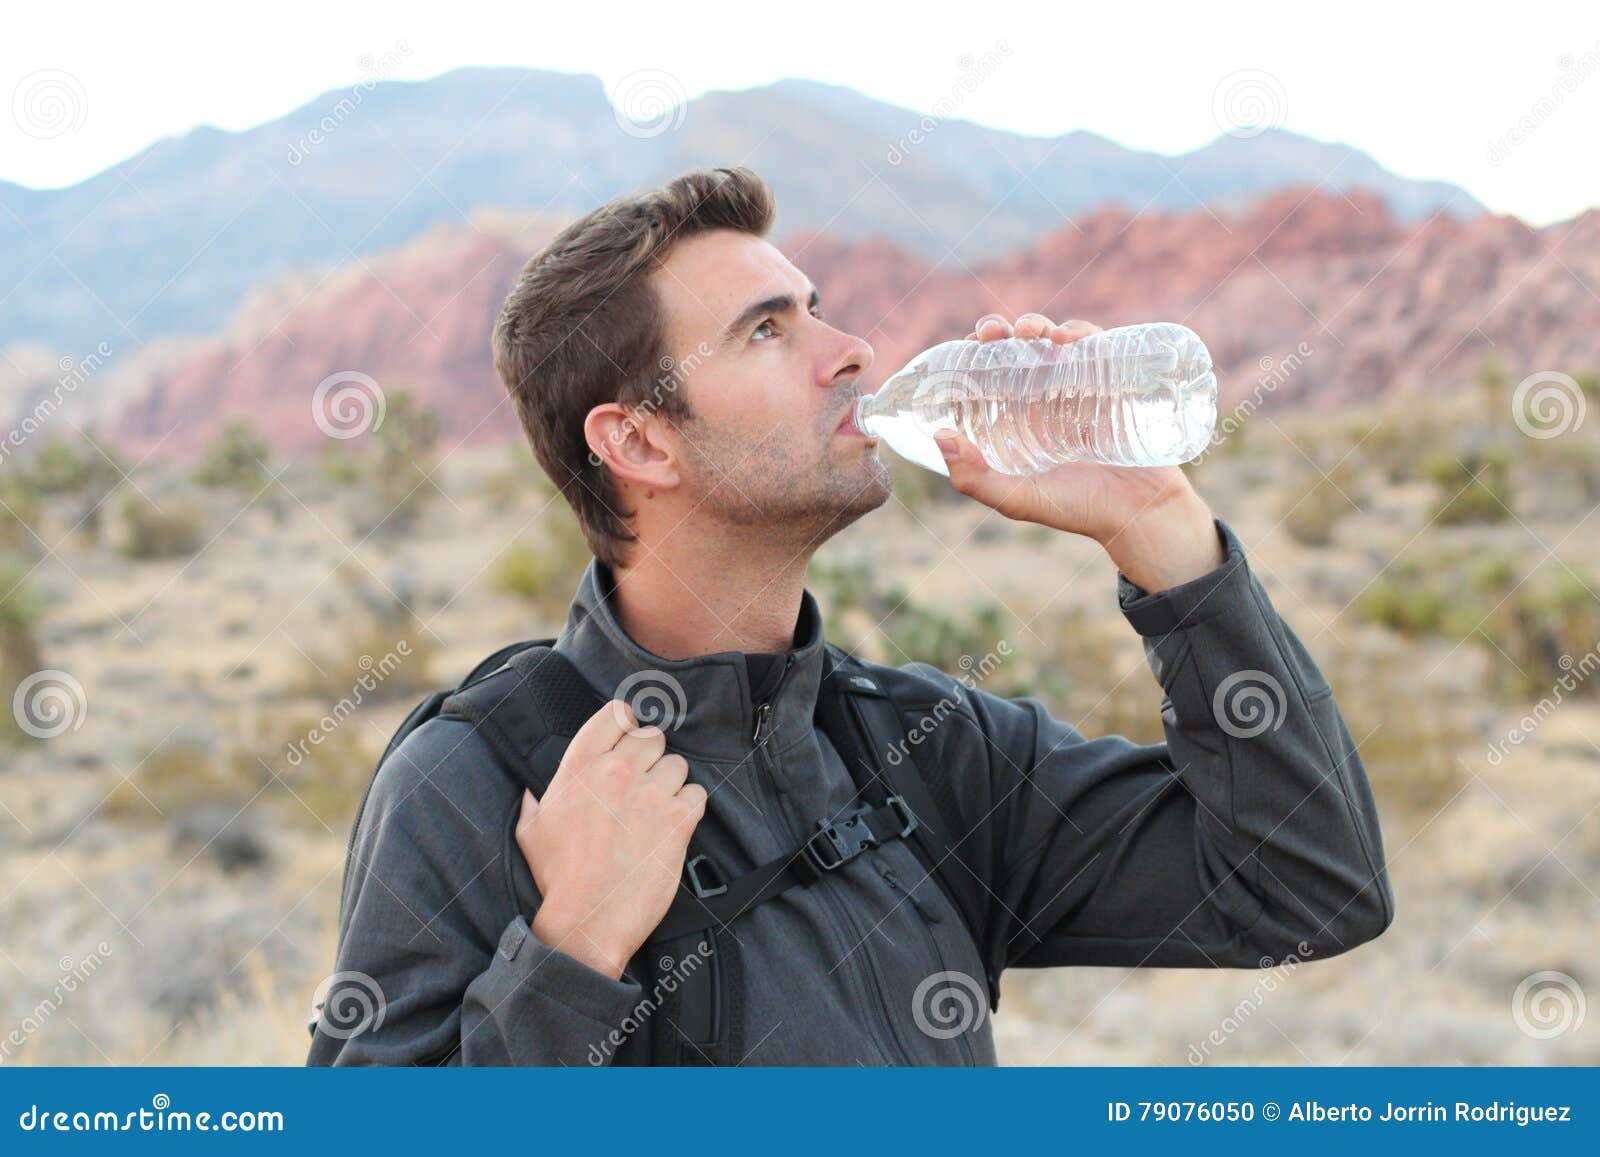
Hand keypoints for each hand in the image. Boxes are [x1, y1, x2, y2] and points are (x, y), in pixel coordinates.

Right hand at [517, 700, 706, 979]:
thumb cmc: (558, 879)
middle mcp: (616, 771)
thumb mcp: (531, 831)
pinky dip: (689, 808)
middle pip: (652, 737)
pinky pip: (697, 793)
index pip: (615, 714)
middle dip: (650, 759)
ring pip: (677, 765)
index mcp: (579, 766)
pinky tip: (671, 829)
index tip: (628, 740)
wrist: (588, 920)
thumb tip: (531, 792)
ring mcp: (650, 793)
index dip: (626, 725)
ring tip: (654, 814)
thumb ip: (535, 801)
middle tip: (642, 787)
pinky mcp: (678, 817)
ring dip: (670, 785)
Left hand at [935, 312, 1222, 592]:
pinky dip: (1079, 332)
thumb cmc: (1079, 511)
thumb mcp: (1018, 500)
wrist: (1144, 512)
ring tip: (1027, 331)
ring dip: (1034, 326)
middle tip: (991, 332)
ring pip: (1049, 343)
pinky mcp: (1111, 383)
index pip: (983, 382)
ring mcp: (1077, 390)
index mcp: (1014, 426)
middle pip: (1012, 354)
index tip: (961, 347)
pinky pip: (1093, 346)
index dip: (969, 360)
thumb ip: (975, 480)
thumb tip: (940, 435)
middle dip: (998, 333)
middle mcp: (1041, 404)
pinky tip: (1065, 337)